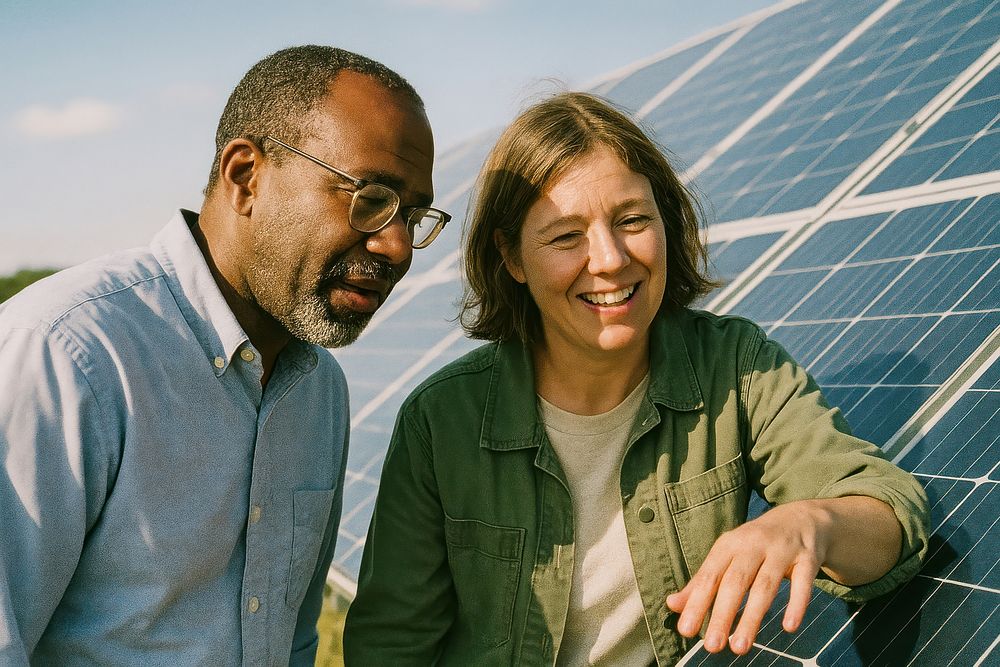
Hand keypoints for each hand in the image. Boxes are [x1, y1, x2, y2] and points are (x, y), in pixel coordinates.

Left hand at [665, 500, 830, 654]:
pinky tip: (789, 627)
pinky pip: (803, 583)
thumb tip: (673, 605)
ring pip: (766, 586)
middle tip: (712, 646)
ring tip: (739, 647)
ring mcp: (781, 550)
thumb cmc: (755, 544)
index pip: (709, 576)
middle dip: (722, 614)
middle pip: (736, 582)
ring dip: (752, 617)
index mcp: (729, 545)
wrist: (800, 518)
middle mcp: (753, 545)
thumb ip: (703, 581)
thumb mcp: (727, 555)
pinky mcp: (807, 558)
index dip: (696, 603)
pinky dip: (797, 604)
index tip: (685, 630)